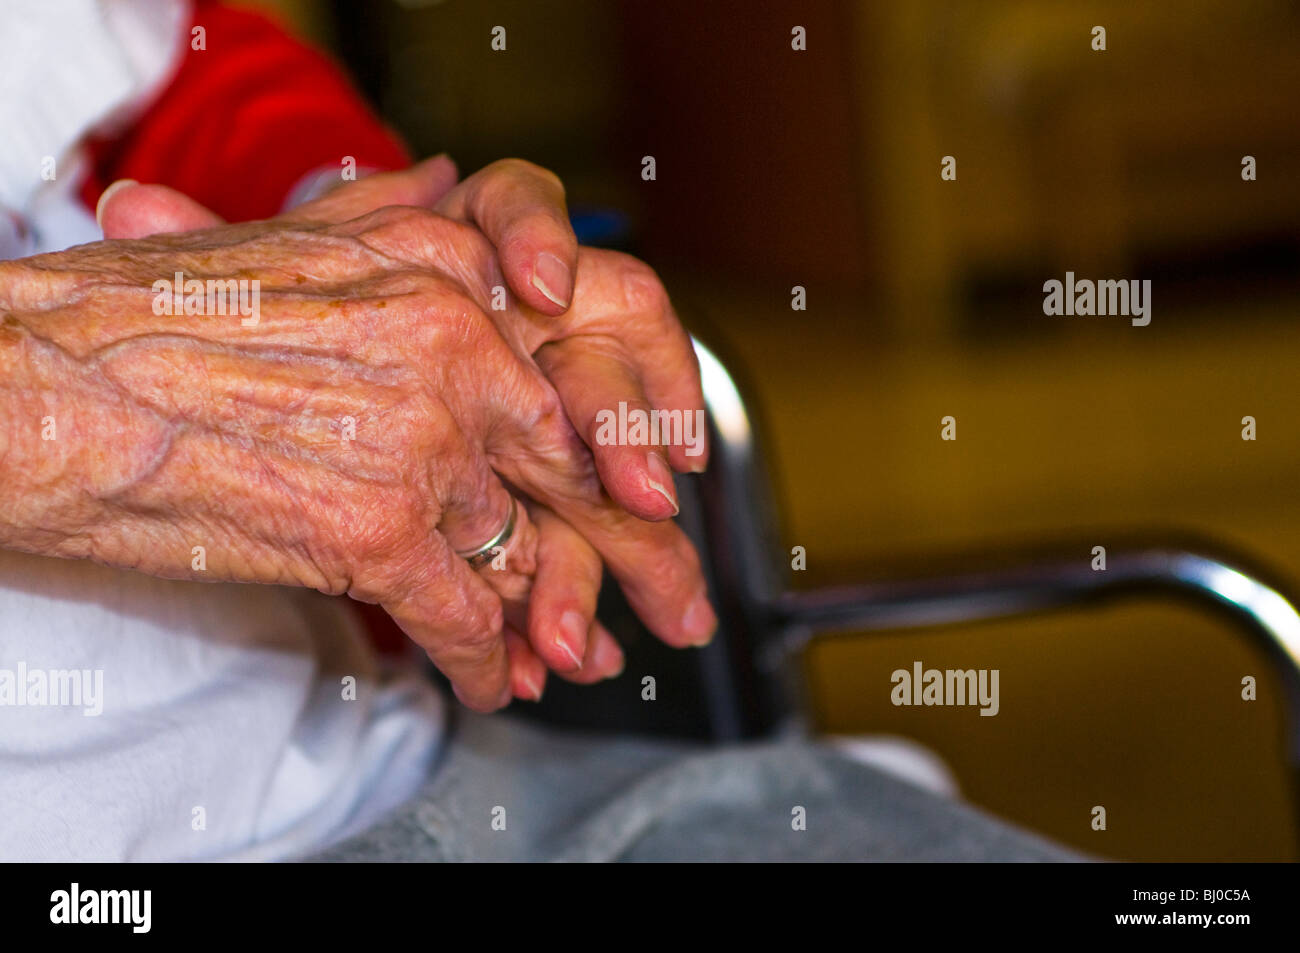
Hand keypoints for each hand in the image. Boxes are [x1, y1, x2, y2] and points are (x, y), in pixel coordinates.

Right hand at [0, 206, 708, 710]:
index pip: (563, 373)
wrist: (37, 385)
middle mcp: (453, 347)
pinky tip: (487, 677)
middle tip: (658, 589)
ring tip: (558, 646)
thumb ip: (389, 215)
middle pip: (570, 466)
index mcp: (440, 270)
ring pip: (525, 546)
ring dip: (546, 613)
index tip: (630, 488)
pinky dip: (482, 658)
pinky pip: (466, 612)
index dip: (603, 448)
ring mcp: (424, 439)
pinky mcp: (381, 531)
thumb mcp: (282, 234)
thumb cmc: (139, 315)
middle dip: (617, 541)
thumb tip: (450, 183)